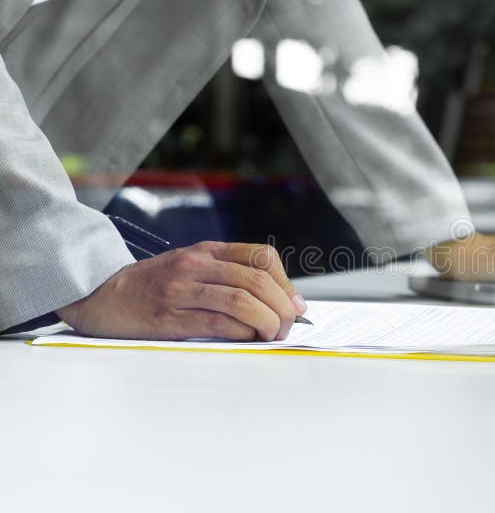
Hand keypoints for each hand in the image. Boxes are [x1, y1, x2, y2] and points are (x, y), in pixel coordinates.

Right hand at [56, 241, 306, 340]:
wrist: (102, 296)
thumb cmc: (154, 285)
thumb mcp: (192, 266)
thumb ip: (229, 275)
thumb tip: (278, 300)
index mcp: (207, 251)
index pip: (262, 256)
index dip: (286, 282)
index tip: (296, 304)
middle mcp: (197, 266)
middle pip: (257, 281)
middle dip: (283, 307)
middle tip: (288, 326)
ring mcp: (182, 291)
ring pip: (242, 301)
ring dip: (267, 322)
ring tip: (272, 335)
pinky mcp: (170, 318)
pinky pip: (218, 324)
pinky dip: (242, 333)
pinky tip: (248, 339)